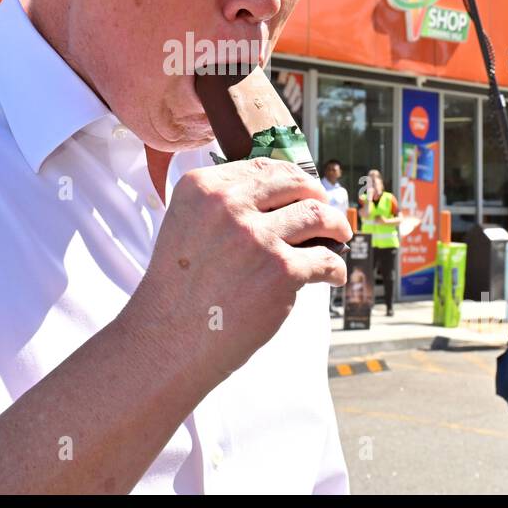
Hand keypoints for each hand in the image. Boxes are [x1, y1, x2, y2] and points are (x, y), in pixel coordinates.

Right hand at [123, 157, 351, 386]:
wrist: (167, 340)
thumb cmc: (178, 290)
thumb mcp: (186, 226)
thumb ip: (223, 205)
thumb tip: (281, 197)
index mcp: (202, 187)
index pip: (263, 167)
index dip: (291, 178)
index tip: (302, 190)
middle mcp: (229, 205)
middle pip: (295, 184)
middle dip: (317, 196)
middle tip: (326, 211)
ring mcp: (257, 237)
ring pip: (318, 216)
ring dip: (336, 226)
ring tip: (340, 236)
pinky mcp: (281, 271)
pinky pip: (326, 259)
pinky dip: (335, 268)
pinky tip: (333, 276)